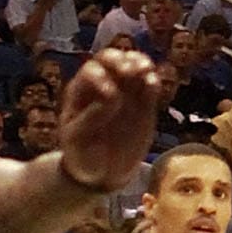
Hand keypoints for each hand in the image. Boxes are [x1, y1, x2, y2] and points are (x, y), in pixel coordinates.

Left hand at [57, 48, 156, 189]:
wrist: (103, 174)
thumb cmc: (83, 155)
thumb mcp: (77, 140)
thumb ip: (90, 118)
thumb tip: (112, 97)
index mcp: (81, 92)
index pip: (92, 71)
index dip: (102, 77)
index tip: (111, 95)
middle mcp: (103, 85)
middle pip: (111, 58)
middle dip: (122, 60)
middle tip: (130, 72)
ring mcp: (125, 92)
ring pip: (133, 64)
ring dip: (140, 62)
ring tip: (146, 71)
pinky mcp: (143, 103)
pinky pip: (150, 84)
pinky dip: (154, 80)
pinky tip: (154, 87)